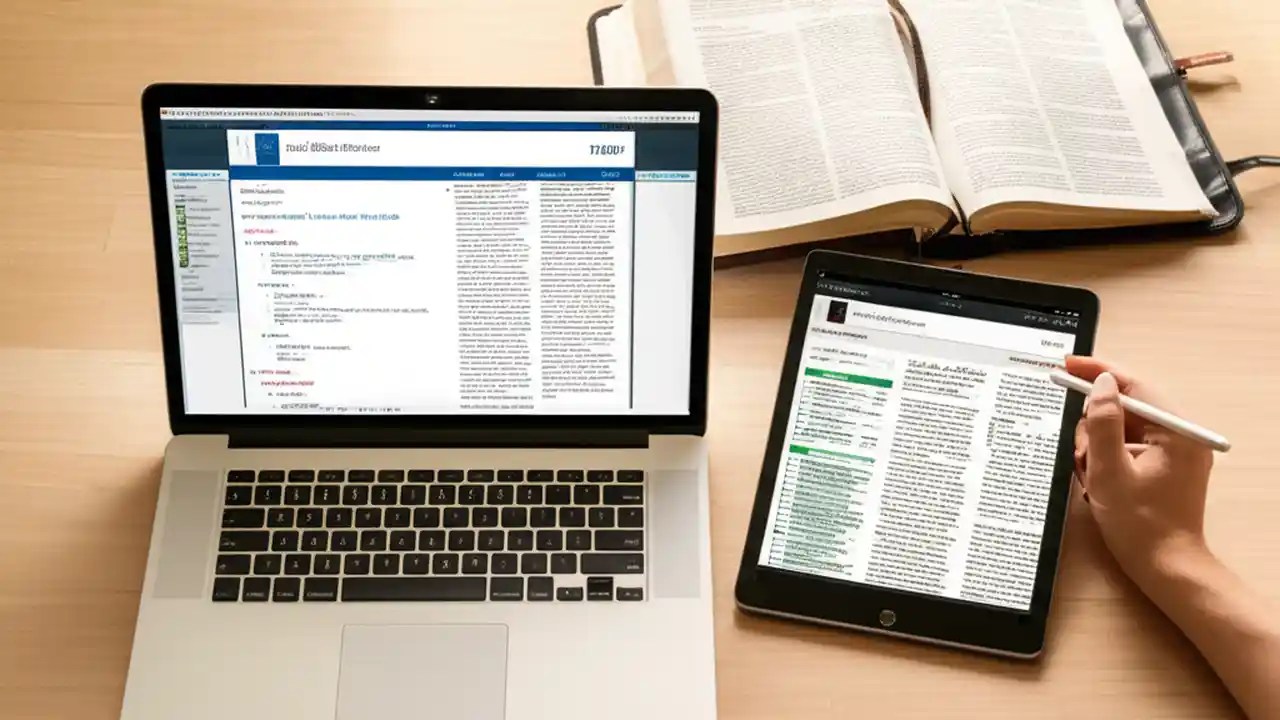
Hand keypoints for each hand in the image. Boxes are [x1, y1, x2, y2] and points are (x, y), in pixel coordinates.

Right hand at [1067, 356, 1214, 587]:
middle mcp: (1180, 436)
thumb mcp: (1110, 471)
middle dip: (1094, 428)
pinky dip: (1106, 459)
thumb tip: (1100, 385)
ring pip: (1121, 429)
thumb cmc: (1140, 525)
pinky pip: (1127, 447)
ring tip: (1090, 477)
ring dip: (1097, 447)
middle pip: (1126, 408)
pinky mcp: (1164, 466)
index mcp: (1177, 432)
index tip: (1066, 365)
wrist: (1165, 567)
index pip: (1135, 385)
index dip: (1099, 372)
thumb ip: (1103, 423)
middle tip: (1081, 457)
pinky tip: (1098, 483)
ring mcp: (1173, 452)